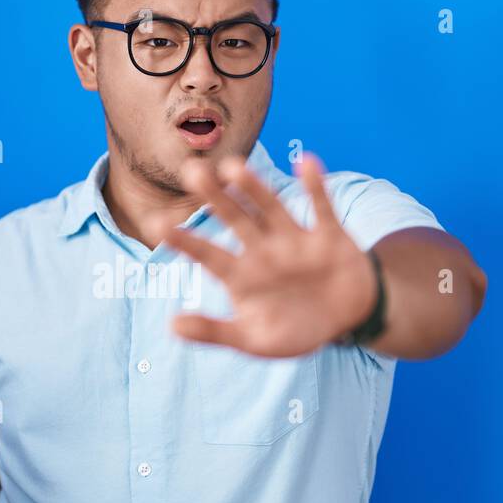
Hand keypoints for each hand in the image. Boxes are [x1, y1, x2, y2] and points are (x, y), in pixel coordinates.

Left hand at [159, 151, 377, 357]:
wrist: (347, 319)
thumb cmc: (295, 330)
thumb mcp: (254, 340)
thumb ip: (214, 332)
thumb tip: (172, 326)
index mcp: (242, 275)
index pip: (208, 255)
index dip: (184, 240)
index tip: (155, 224)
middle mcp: (263, 250)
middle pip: (236, 218)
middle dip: (215, 196)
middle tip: (190, 171)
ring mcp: (295, 240)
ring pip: (271, 208)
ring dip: (254, 188)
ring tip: (233, 168)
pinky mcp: (328, 236)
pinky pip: (322, 209)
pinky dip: (315, 187)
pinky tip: (305, 162)